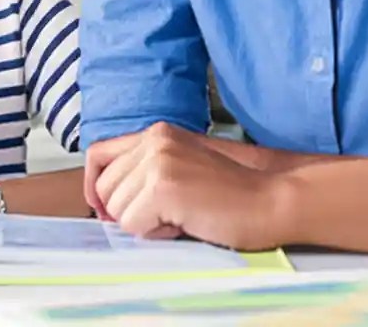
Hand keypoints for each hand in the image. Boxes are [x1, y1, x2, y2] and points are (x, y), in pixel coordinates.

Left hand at [85, 122, 293, 250]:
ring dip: (145, 224)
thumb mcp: (181, 168)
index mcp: (156, 133)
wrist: (271, 200)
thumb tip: (104, 203)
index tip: (105, 210)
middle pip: (103, 188)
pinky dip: (156, 234)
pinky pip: (133, 225)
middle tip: (166, 215)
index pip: (98, 154)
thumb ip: (145, 173)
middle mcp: (153, 140)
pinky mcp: (164, 186)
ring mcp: (158, 161)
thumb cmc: (231, 194)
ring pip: (116, 210)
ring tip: (182, 216)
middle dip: (127, 212)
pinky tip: (185, 223)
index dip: (96, 187)